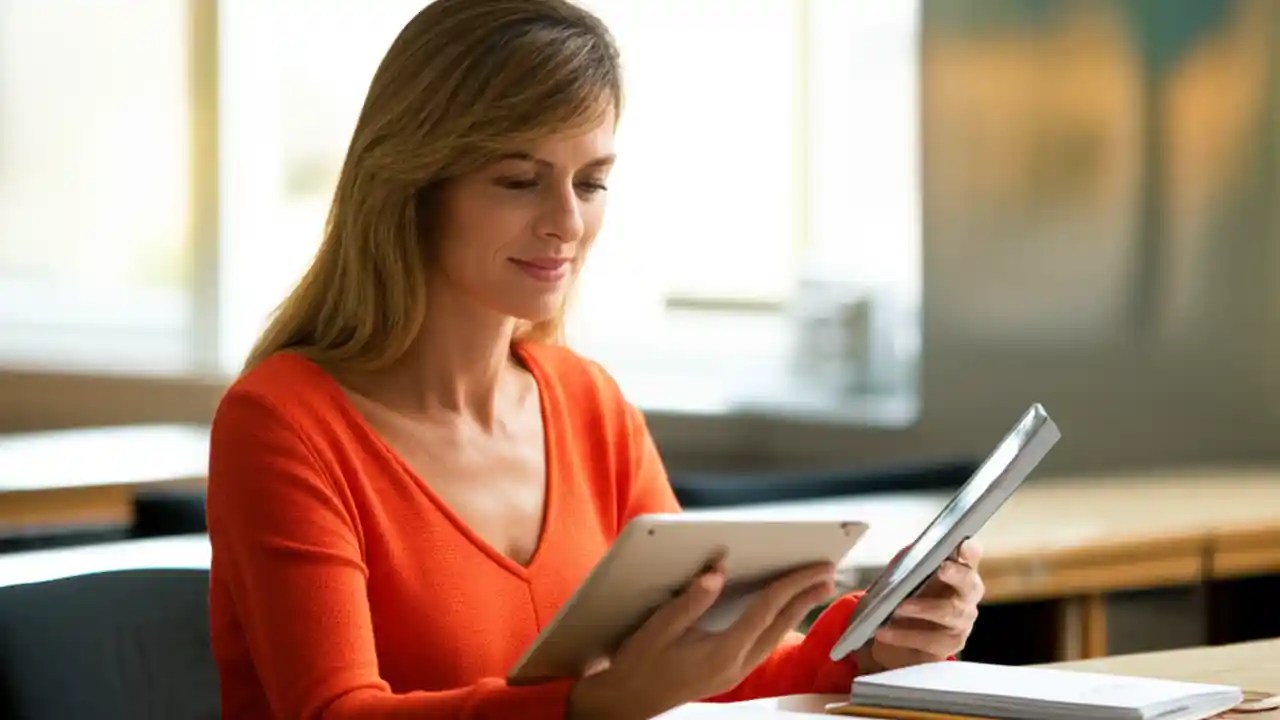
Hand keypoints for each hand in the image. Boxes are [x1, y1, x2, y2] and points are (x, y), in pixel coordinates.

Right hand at [567, 556, 836, 719]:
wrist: (623, 702)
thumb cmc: (636, 664)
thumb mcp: (658, 627)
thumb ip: (691, 598)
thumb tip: (718, 570)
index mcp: (721, 652)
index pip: (767, 609)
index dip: (794, 583)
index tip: (817, 566)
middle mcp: (734, 666)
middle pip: (780, 625)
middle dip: (806, 597)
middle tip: (828, 573)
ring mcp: (733, 674)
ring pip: (775, 637)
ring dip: (795, 611)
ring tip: (813, 589)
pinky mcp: (727, 674)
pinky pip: (762, 645)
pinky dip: (777, 623)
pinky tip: (779, 613)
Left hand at [856, 539, 984, 673]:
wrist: (896, 639)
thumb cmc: (907, 597)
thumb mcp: (905, 576)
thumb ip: (910, 563)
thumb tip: (909, 554)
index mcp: (958, 571)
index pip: (971, 556)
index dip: (969, 550)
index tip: (963, 544)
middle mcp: (966, 595)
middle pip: (970, 584)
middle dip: (957, 575)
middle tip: (941, 569)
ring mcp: (962, 621)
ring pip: (950, 613)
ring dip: (923, 608)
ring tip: (898, 608)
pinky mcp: (950, 645)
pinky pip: (930, 641)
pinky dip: (904, 635)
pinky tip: (884, 631)